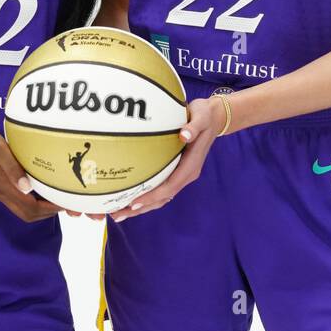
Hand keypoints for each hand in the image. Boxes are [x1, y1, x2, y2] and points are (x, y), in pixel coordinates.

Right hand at [0, 122, 65, 222]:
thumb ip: (12, 166)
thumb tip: (27, 187)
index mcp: (3, 186)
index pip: (30, 208)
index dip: (49, 209)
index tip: (65, 202)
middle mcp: (1, 192)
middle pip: (27, 214)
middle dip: (47, 212)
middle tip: (63, 201)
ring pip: (22, 209)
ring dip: (40, 208)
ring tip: (54, 195)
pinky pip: (17, 200)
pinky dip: (31, 200)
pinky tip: (38, 186)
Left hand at [104, 94, 226, 223]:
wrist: (213, 118)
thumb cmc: (204, 116)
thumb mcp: (201, 117)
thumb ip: (193, 127)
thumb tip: (184, 135)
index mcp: (191, 166)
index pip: (170, 187)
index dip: (152, 196)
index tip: (133, 203)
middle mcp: (186, 174)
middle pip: (162, 198)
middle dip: (140, 208)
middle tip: (117, 215)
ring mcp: (181, 174)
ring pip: (160, 197)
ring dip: (141, 206)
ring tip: (118, 213)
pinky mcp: (176, 171)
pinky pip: (160, 188)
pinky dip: (146, 196)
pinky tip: (130, 198)